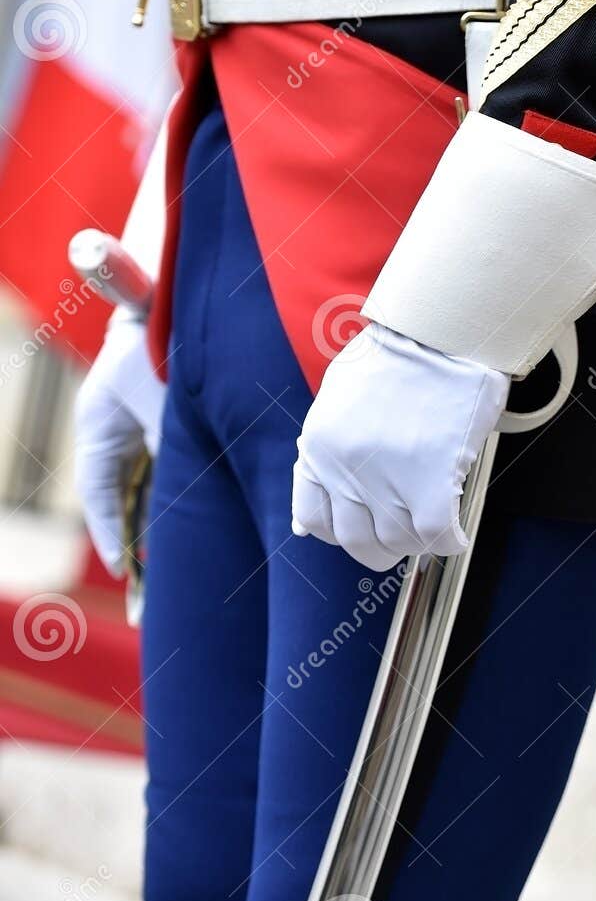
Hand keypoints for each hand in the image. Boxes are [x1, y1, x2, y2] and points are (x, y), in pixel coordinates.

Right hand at [74, 309, 164, 575]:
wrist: (167, 302)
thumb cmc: (160, 346)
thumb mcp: (163, 399)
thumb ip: (172, 442)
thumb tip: (186, 490)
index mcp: (98, 429)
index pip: (100, 494)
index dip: (110, 534)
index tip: (125, 570)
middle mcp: (114, 437)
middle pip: (121, 502)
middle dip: (135, 547)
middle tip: (146, 598)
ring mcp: (136, 436)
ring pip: (144, 495)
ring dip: (156, 532)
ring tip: (166, 584)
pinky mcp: (162, 433)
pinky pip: (165, 479)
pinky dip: (174, 507)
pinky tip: (192, 538)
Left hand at [292, 322, 508, 571]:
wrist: (438, 333)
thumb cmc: (399, 358)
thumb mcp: (340, 401)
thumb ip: (324, 454)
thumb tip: (308, 523)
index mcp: (320, 448)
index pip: (315, 522)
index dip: (342, 531)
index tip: (366, 523)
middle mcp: (346, 469)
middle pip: (357, 542)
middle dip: (382, 547)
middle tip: (405, 533)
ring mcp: (387, 479)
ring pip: (399, 542)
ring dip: (418, 541)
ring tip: (434, 524)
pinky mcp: (430, 482)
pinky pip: (437, 536)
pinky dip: (449, 542)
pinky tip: (456, 534)